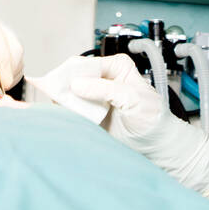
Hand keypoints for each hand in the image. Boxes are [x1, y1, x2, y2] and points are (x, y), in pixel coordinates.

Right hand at [69, 55, 208, 197]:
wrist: (155, 145)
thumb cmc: (152, 119)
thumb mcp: (134, 100)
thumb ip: (107, 90)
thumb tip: (77, 84)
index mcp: (117, 67)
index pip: (88, 64)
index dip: (72, 73)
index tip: (59, 83)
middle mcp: (103, 78)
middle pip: (74, 76)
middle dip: (63, 84)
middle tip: (53, 94)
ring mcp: (94, 96)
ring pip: (69, 92)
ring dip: (62, 99)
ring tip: (57, 106)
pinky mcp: (88, 113)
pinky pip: (71, 109)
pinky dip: (65, 111)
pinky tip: (63, 116)